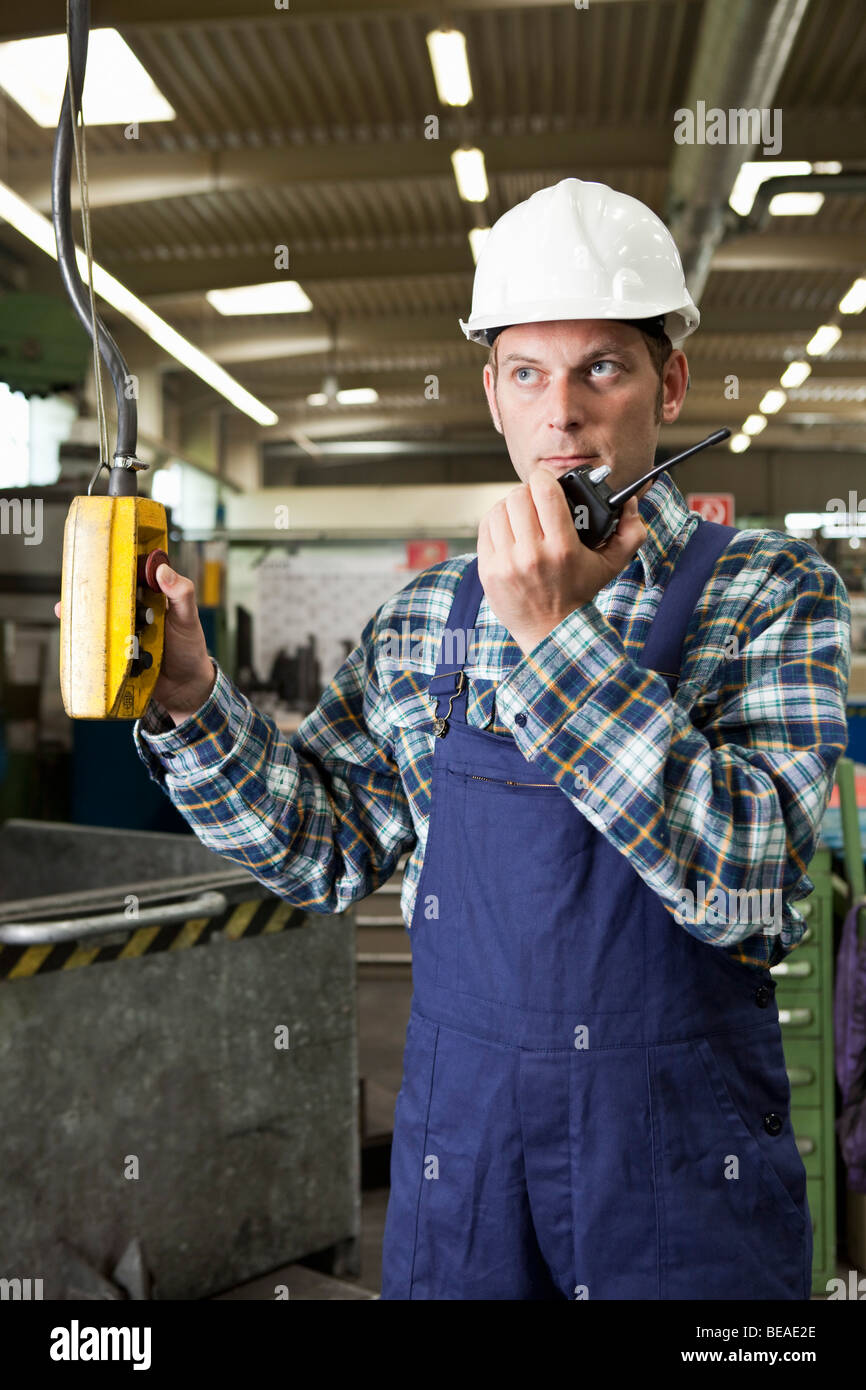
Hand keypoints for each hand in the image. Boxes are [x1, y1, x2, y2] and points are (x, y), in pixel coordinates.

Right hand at [54, 562, 215, 722]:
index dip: (112, 568)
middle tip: (76, 588)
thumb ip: (182, 594)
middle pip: (107, 597)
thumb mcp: (188, 618)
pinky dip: (84, 641)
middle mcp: (132, 612)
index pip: (128, 577)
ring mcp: (122, 632)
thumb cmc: (189, 648)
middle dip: (89, 592)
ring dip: (81, 615)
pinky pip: (96, 644)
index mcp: (149, 598)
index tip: (98, 561)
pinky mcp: (115, 653)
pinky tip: (73, 636)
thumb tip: (163, 571)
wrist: (184, 687)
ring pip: (98, 620)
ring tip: (66, 610)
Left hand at [477, 469, 646, 655]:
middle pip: (519, 497)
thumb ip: (630, 532)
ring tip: (522, 515)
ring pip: (500, 509)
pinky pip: (486, 528)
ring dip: (511, 506)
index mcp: (562, 549)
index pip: (545, 492)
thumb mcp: (611, 565)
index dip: (545, 479)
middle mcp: (532, 555)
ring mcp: (507, 563)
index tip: (547, 482)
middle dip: (528, 493)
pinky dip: (497, 521)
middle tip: (535, 501)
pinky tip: (508, 528)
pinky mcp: (489, 570)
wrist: (551, 631)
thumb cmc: (580, 594)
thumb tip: (630, 501)